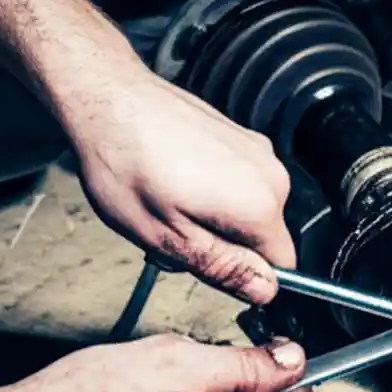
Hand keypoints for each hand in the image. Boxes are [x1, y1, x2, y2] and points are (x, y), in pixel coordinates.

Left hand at [62, 70, 295, 303]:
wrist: (109, 100)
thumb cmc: (126, 164)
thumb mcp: (167, 237)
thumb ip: (224, 268)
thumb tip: (265, 291)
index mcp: (260, 206)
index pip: (282, 267)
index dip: (247, 278)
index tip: (209, 269)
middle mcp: (271, 174)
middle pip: (264, 237)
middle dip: (226, 245)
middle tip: (174, 233)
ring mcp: (257, 150)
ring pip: (250, 209)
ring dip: (216, 218)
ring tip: (169, 203)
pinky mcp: (241, 136)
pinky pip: (240, 182)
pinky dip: (213, 189)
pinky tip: (174, 179)